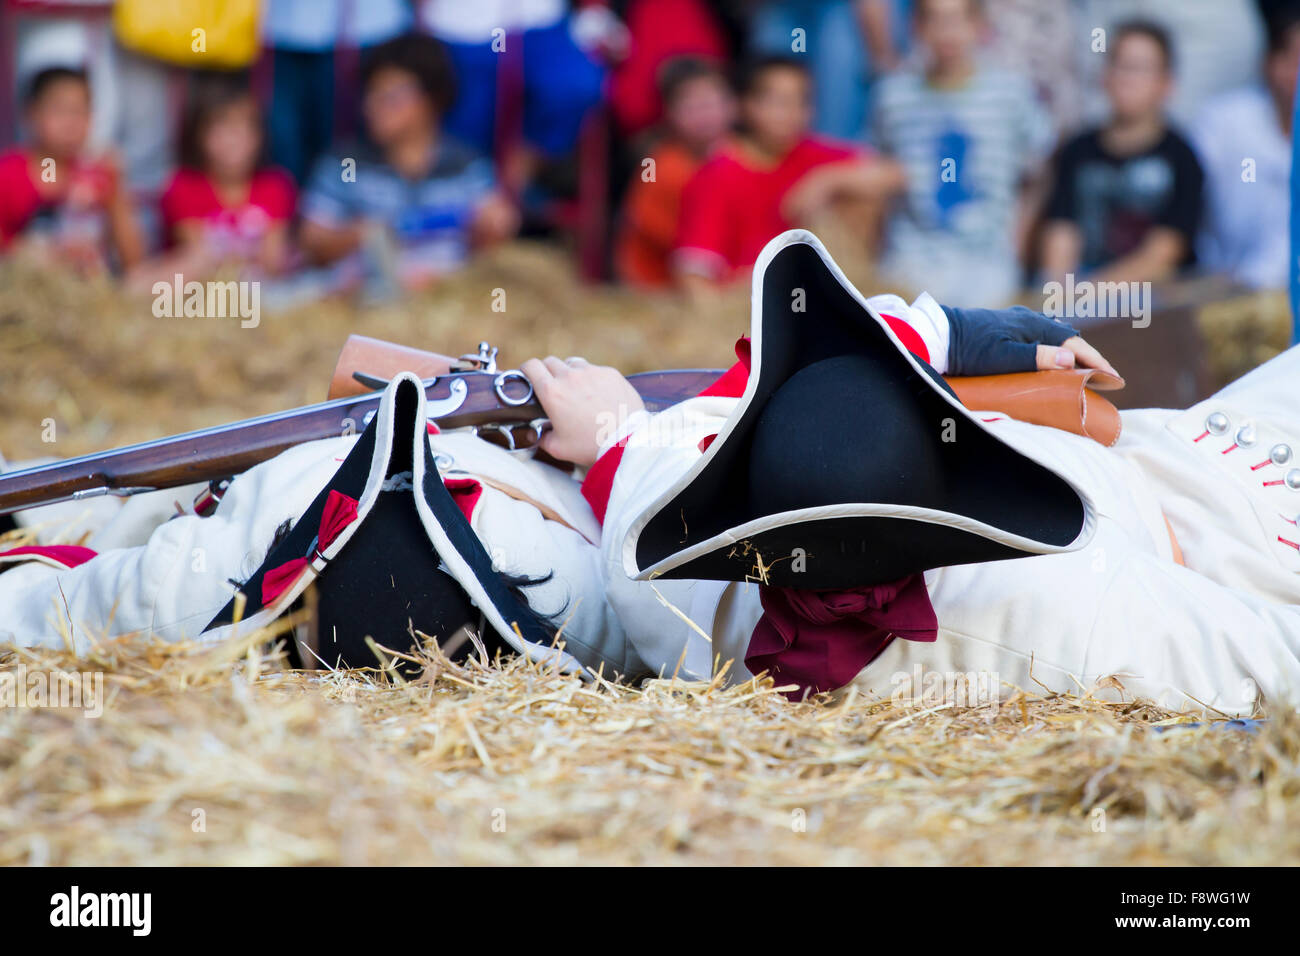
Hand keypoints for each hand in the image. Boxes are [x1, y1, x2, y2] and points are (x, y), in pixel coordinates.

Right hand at [520, 356, 644, 466]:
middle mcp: (570, 376)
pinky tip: (597, 394)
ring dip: (569, 372)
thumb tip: (536, 434)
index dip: (527, 369)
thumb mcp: (558, 448)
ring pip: (573, 363)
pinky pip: (595, 370)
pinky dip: (592, 378)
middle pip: (550, 362)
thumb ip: (542, 438)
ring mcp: (592, 372)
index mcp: (552, 392)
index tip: (528, 375)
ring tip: (575, 389)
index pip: (531, 366)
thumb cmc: (590, 446)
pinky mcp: (610, 373)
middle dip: (547, 371)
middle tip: (552, 386)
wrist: (626, 442)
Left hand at [944, 304, 1119, 378]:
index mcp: (1034, 325)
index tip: (1114, 379)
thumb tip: (1071, 358)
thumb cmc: (969, 349)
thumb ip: (1036, 358)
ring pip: (1053, 339)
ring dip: (1070, 355)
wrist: (938, 335)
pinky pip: (1039, 340)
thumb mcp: (1003, 357)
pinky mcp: (1005, 330)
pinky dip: (1053, 352)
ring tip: (1084, 372)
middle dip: (1088, 358)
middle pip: (1068, 340)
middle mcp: (1029, 320)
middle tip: (1105, 378)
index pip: (1074, 345)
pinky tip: (1052, 360)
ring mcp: (1016, 324)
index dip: (1096, 363)